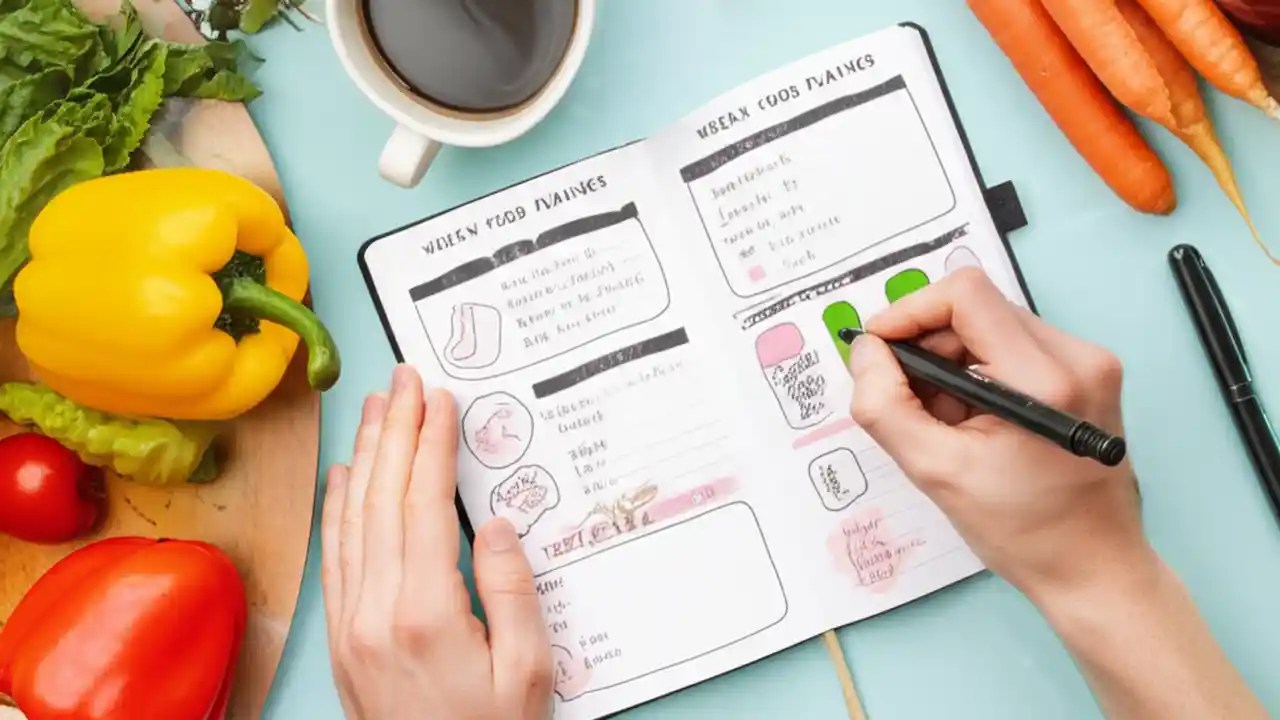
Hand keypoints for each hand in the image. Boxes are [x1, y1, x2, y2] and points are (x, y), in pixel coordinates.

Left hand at [321, 365, 552, 719]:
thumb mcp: (528, 672)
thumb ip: (511, 592)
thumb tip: (496, 525)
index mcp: (426, 613)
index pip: (423, 504)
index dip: (431, 444)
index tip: (439, 399)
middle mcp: (376, 611)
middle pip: (381, 499)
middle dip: (395, 431)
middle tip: (404, 380)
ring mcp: (351, 625)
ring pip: (351, 520)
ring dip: (363, 457)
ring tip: (376, 409)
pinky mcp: (341, 639)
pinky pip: (334, 558)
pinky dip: (336, 509)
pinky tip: (343, 477)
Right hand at [847, 269, 1147, 599]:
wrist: (1094, 569)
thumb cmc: (1022, 532)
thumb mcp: (934, 472)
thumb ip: (886, 405)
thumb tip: (865, 352)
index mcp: (1044, 380)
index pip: (966, 295)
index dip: (910, 312)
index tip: (879, 350)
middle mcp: (1077, 356)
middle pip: (977, 308)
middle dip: (928, 344)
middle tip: (906, 398)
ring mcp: (1089, 362)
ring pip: (993, 325)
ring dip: (951, 360)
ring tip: (942, 417)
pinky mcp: (1089, 374)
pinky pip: (1015, 346)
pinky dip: (979, 370)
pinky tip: (973, 418)